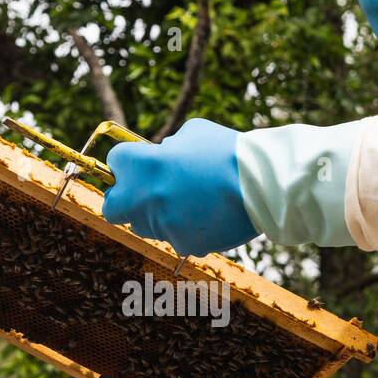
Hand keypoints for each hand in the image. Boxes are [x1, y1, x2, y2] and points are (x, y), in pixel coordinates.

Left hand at [102, 118, 257, 256]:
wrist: (263, 185)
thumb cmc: (229, 153)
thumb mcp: (193, 133)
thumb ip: (169, 146)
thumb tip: (162, 156)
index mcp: (146, 165)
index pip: (115, 163)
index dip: (127, 163)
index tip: (136, 164)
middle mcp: (147, 198)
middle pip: (114, 206)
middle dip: (123, 199)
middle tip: (143, 193)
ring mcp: (163, 225)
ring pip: (145, 225)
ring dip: (157, 214)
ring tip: (188, 202)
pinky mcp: (183, 245)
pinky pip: (174, 237)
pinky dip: (185, 229)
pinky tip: (206, 216)